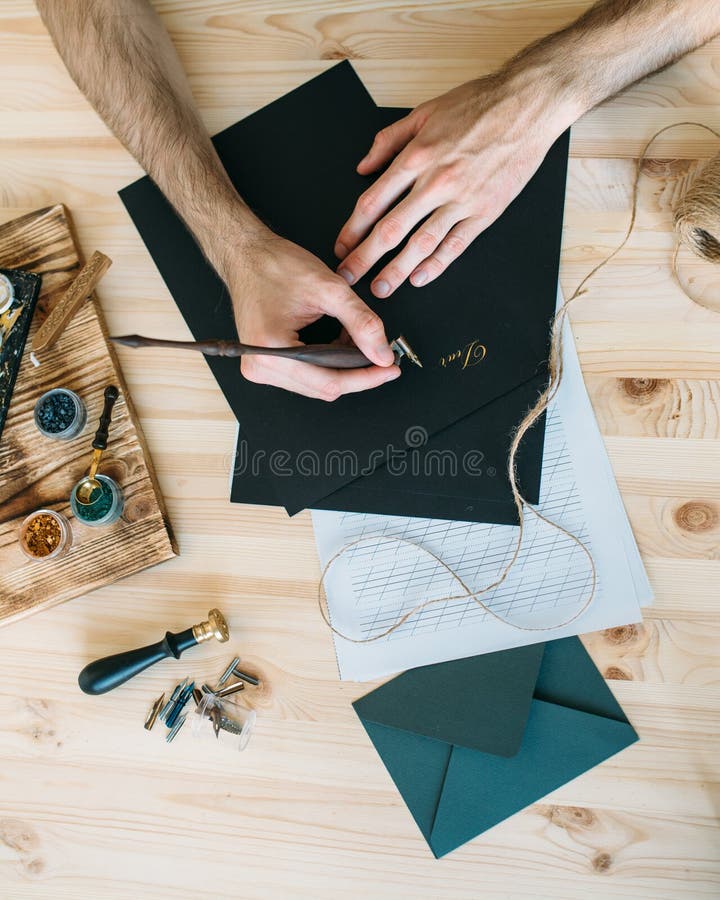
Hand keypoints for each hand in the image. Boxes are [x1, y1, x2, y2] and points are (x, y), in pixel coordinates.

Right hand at [226, 232, 399, 400]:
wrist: (247, 255)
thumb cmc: (275, 266)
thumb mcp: (329, 289)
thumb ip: (361, 323)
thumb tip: (382, 354)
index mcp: (270, 350)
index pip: (329, 382)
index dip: (365, 378)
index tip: (389, 369)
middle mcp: (260, 366)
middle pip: (324, 388)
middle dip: (357, 372)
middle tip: (382, 355)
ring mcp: (260, 368)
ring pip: (317, 385)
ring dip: (342, 367)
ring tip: (358, 341)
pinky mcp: (265, 364)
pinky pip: (306, 376)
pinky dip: (328, 363)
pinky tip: (340, 343)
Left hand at [334, 74, 573, 297]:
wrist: (528, 105)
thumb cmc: (478, 104)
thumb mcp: (424, 111)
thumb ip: (389, 140)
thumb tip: (363, 168)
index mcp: (417, 156)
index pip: (373, 202)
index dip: (352, 229)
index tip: (341, 246)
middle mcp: (436, 181)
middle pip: (391, 229)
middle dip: (365, 258)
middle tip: (349, 277)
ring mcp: (462, 200)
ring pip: (421, 243)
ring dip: (397, 270)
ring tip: (380, 288)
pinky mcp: (485, 212)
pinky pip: (456, 245)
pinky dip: (436, 264)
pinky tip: (419, 278)